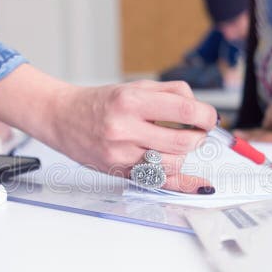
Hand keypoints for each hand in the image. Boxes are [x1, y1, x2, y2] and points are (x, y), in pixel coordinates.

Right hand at [0, 66, 217, 192]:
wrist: (62, 118)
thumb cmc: (101, 102)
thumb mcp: (135, 86)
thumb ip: (172, 93)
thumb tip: (203, 111)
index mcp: (131, 101)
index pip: (184, 109)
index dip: (206, 115)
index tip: (209, 117)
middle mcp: (125, 129)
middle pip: (182, 141)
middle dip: (199, 137)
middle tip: (198, 132)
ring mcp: (121, 154)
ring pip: (172, 163)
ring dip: (185, 155)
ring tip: (178, 144)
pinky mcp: (119, 172)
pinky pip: (159, 181)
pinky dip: (182, 183)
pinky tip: (200, 185)